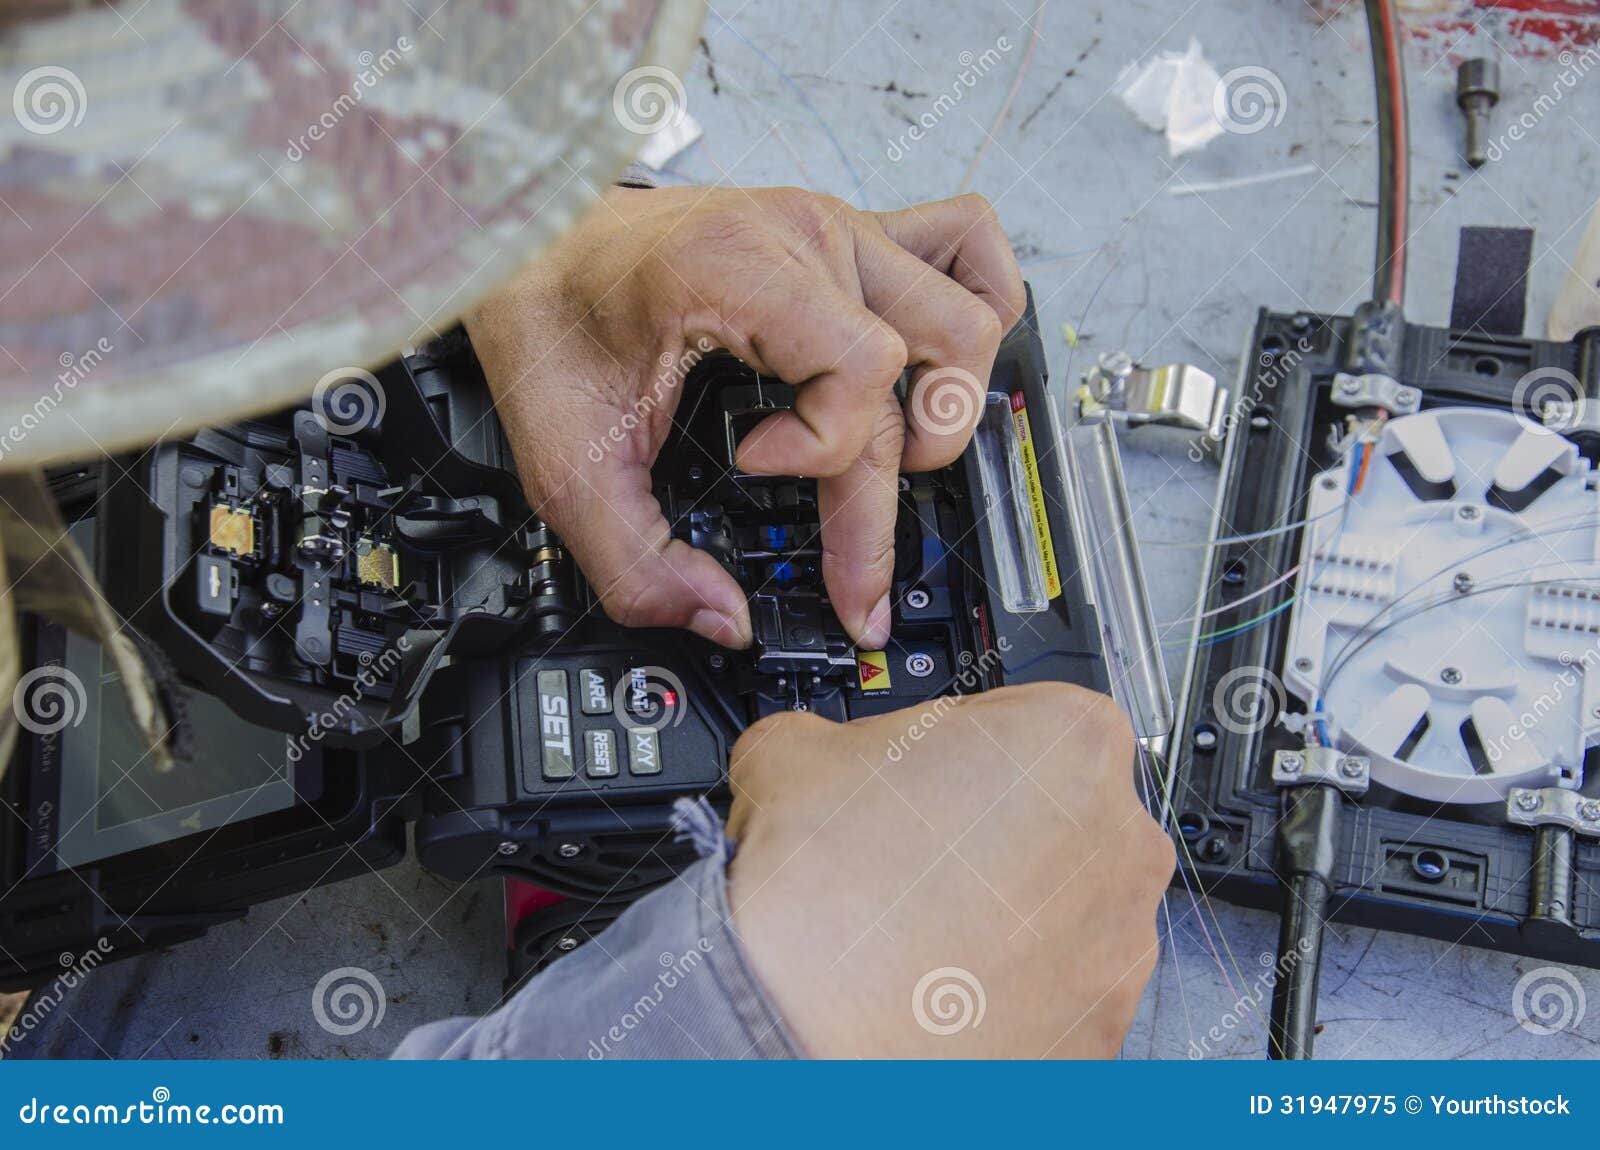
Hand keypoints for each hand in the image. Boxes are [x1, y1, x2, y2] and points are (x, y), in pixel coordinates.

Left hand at [466, 186, 1023, 647]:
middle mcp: (806, 238)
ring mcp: (836, 228)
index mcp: (739, 269)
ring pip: (969, 311)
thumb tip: (718, 619)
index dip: (822, 447)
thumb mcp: (564, 460)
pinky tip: (937, 362)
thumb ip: (634, 560)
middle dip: (894, 486)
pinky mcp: (845, 234)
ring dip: (953, 399)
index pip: (860, 370)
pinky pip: (964, 240)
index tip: (753, 464)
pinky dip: (979, 299)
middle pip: (929, 364)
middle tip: (849, 559)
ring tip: (901, 459)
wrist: (531, 234)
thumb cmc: (551, 315)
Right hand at [723, 683, 1173, 1057]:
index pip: (1029, 720)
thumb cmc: (817, 901)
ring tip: (921, 934)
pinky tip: (941, 989)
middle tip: (918, 858)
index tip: (931, 777)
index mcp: (1071, 741)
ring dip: (1008, 914)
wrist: (798, 1040)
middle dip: (996, 833)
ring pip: (1068, 911)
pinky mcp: (1103, 1032)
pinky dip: (1012, 993)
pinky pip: (1061, 995)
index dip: (966, 748)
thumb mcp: (793, 750)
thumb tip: (831, 757)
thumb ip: (842, 736)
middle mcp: (1123, 841)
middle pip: (1061, 816)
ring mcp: (1123, 947)